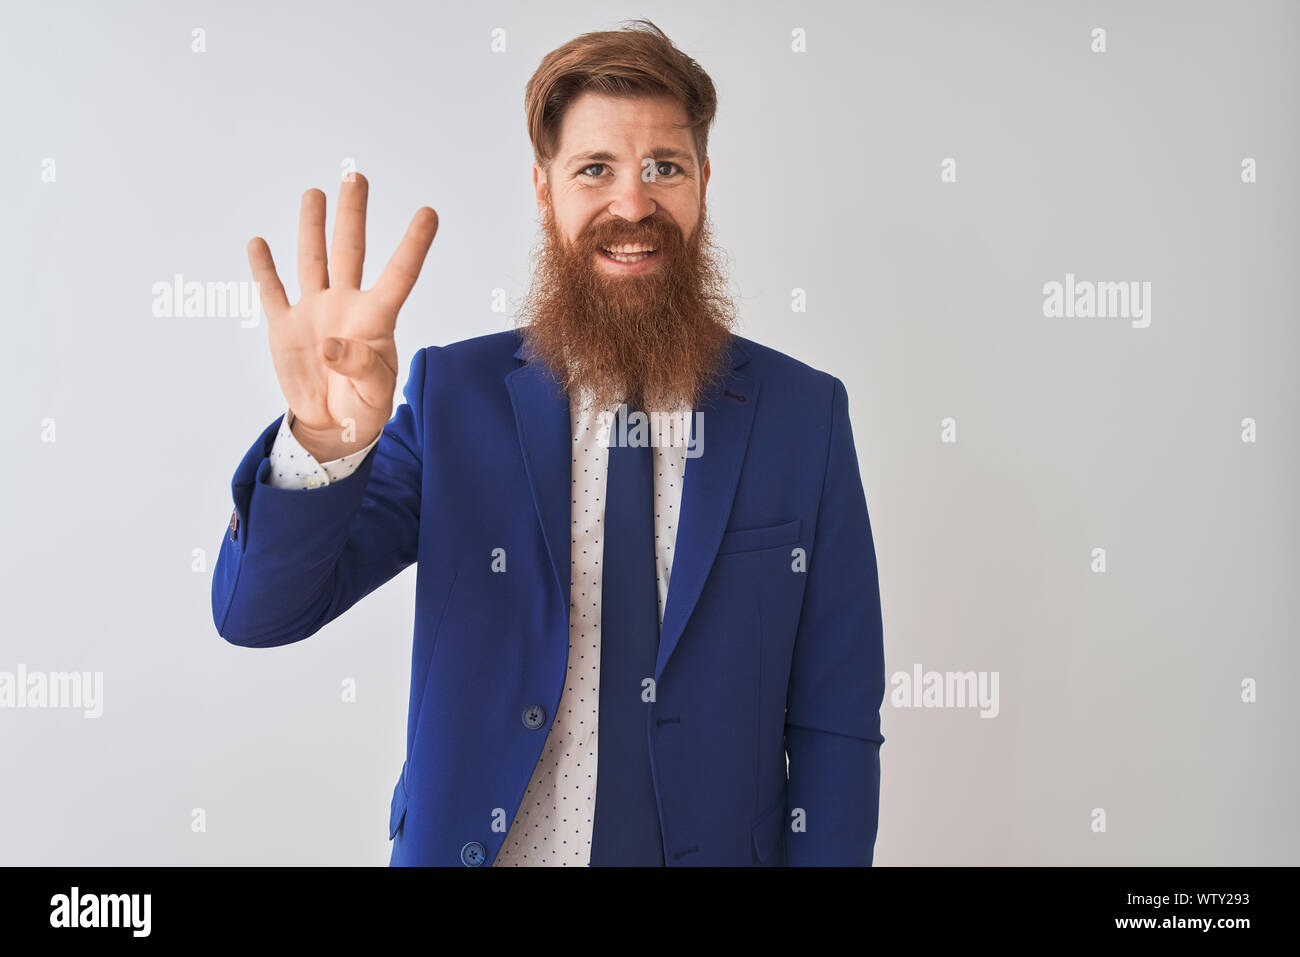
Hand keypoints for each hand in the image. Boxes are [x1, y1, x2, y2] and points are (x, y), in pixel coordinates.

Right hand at [247, 173, 437, 461]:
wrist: (335, 426)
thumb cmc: (366, 406)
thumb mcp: (375, 394)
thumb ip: (360, 368)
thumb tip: (330, 346)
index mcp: (376, 319)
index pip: (399, 274)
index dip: (414, 244)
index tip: (429, 212)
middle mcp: (346, 306)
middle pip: (350, 251)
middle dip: (352, 214)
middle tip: (357, 177)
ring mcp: (314, 313)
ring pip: (312, 261)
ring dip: (312, 227)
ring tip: (315, 193)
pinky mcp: (285, 328)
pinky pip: (273, 292)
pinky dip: (263, 269)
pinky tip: (259, 243)